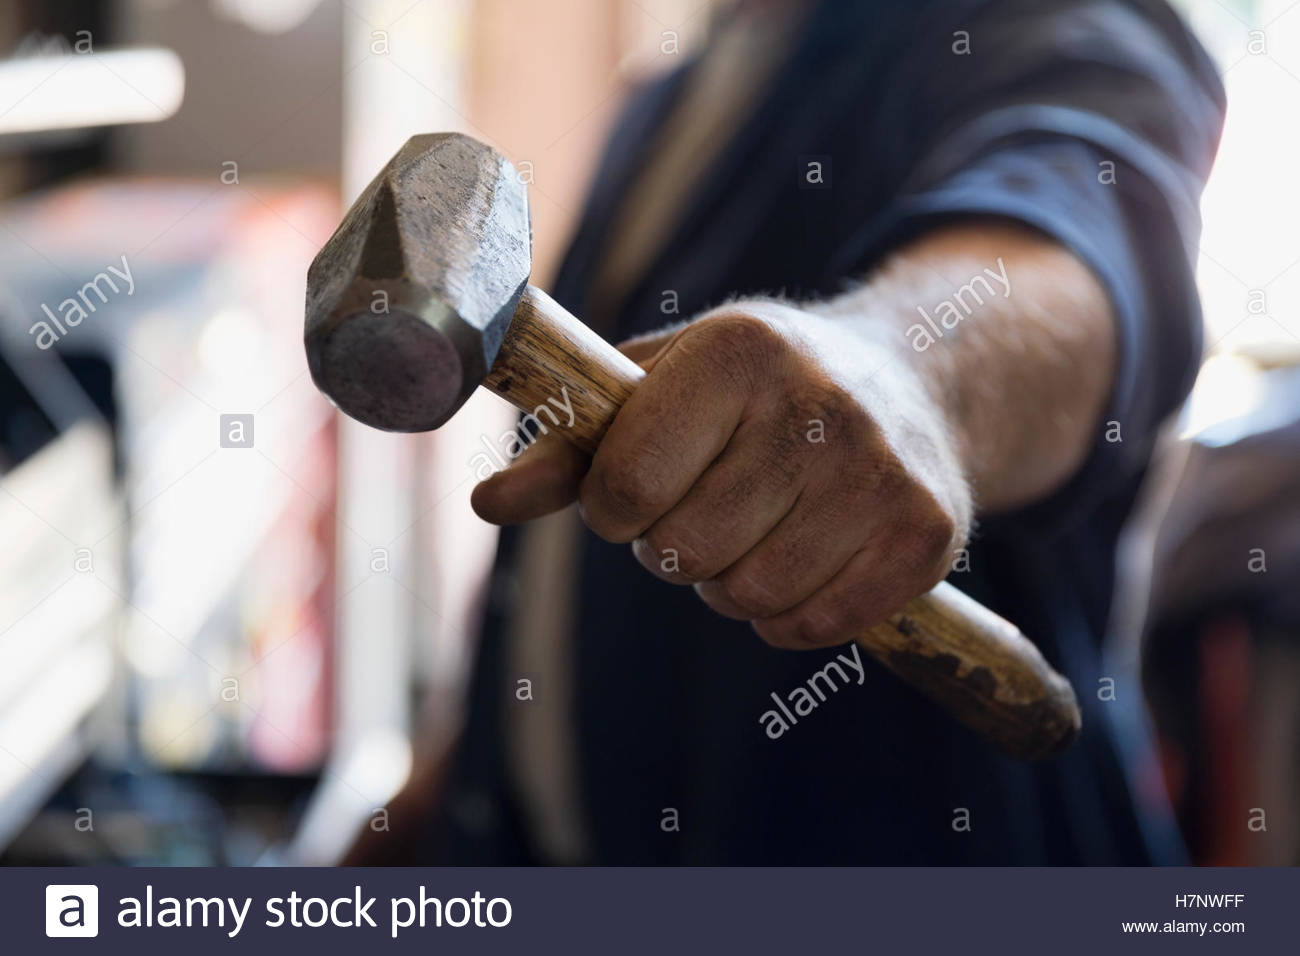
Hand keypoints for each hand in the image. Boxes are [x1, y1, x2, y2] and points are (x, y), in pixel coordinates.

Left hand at [471, 301, 971, 649]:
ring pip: (750, 598)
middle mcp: (818, 402)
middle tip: (705, 507)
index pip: (625, 486)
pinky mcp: (928, 532)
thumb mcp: (661, 386)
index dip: (615, 509)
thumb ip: (571, 447)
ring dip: (731, 584)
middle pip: (686, 551)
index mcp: (738, 349)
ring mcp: (882, 469)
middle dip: (674, 546)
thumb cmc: (754, 389)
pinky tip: (803, 560)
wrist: (909, 375)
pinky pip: (815, 627)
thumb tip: (488, 503)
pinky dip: (790, 615)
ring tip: (755, 529)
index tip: (635, 490)